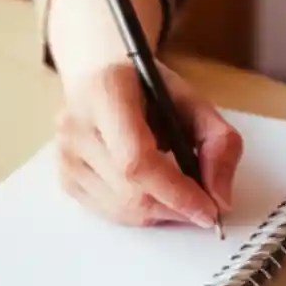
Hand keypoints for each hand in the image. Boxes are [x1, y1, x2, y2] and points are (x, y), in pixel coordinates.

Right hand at [55, 61, 240, 226]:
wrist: (97, 71)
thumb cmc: (145, 86)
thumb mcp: (192, 100)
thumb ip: (218, 143)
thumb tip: (220, 198)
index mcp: (107, 93)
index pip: (137, 160)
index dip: (176, 192)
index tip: (209, 209)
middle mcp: (76, 125)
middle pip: (130, 192)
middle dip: (175, 208)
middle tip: (204, 206)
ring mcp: (66, 154)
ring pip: (121, 210)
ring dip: (160, 212)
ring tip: (178, 193)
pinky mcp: (64, 176)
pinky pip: (108, 213)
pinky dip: (139, 212)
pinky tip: (151, 191)